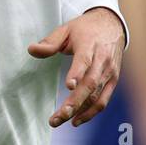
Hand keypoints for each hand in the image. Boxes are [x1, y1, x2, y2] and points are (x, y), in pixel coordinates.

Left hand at [29, 8, 124, 127]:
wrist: (112, 24)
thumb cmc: (86, 28)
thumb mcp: (66, 29)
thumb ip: (50, 42)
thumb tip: (32, 50)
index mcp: (90, 44)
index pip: (84, 60)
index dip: (77, 73)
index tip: (68, 85)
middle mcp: (102, 60)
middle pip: (90, 83)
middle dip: (75, 102)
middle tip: (59, 115)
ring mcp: (110, 72)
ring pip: (96, 95)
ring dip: (80, 111)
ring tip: (61, 120)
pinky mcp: (113, 80)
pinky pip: (103, 100)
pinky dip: (91, 112)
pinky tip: (77, 120)